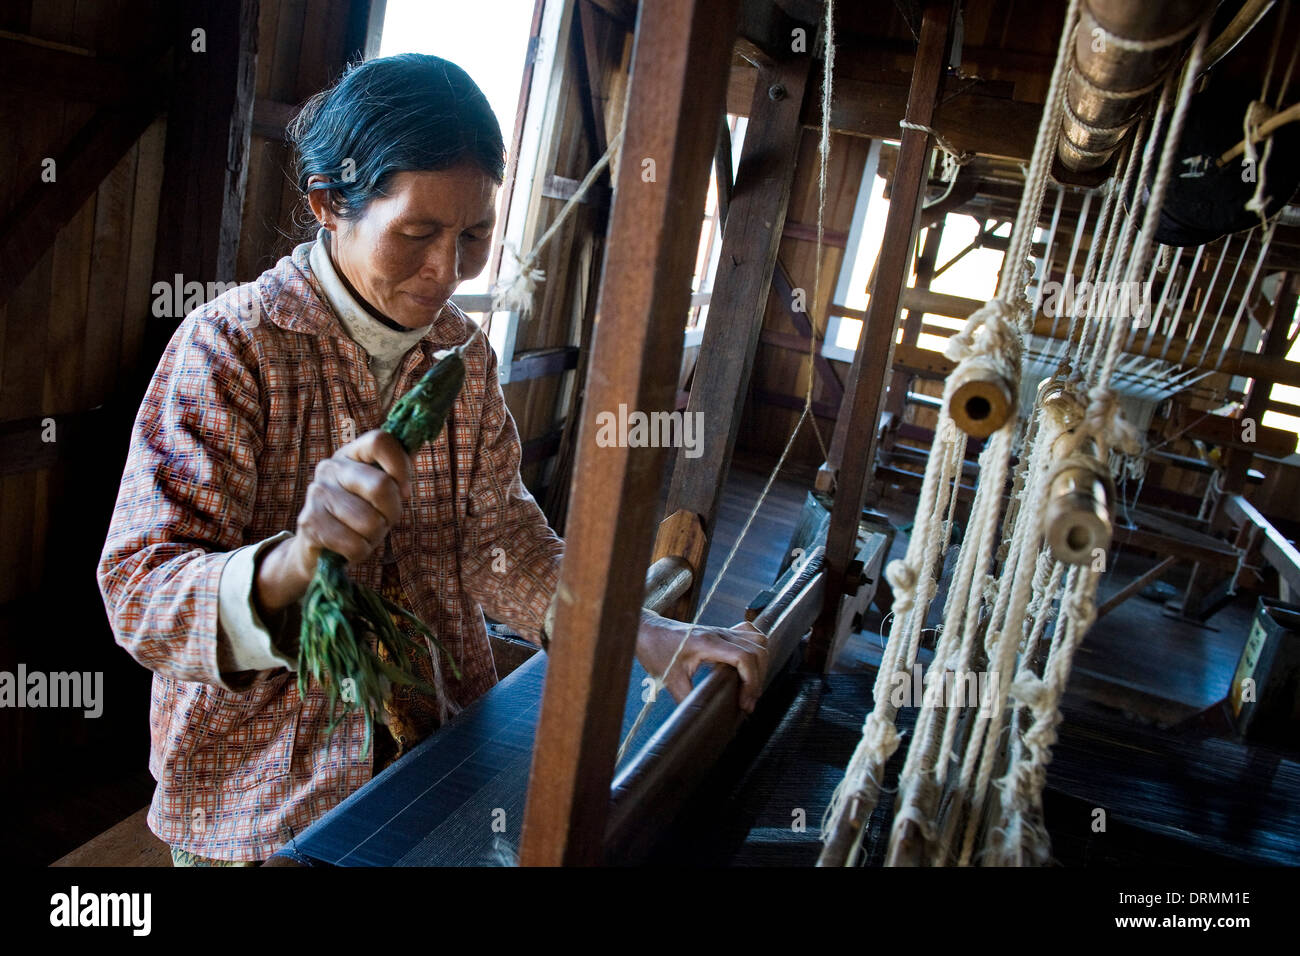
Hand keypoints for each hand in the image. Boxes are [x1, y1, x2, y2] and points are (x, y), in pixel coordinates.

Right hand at [256, 429, 413, 615]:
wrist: (319, 548)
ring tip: (362, 534)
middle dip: (392, 513)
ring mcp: (317, 494)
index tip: (405, 491)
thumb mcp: (380, 490)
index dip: (401, 467)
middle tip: (383, 521)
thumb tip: (415, 444)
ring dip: (375, 536)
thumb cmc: (359, 515)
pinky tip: (348, 547)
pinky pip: (354, 545)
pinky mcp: (309, 523)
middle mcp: (330, 468)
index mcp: (351, 454)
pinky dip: (360, 553)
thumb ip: (397, 468)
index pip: (380, 441)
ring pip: (370, 522)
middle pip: (381, 486)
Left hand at [635, 610, 769, 712]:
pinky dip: (756, 648)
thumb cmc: (655, 650)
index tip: (745, 702)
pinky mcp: (721, 632)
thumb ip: (688, 700)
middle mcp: (718, 633)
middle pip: (757, 650)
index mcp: (707, 643)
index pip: (744, 657)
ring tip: (750, 686)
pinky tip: (750, 663)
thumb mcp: (670, 680)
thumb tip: (702, 719)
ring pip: (757, 640)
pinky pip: (749, 633)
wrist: (647, 630)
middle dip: (758, 678)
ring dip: (760, 664)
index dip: (751, 681)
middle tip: (747, 701)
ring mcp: (721, 630)